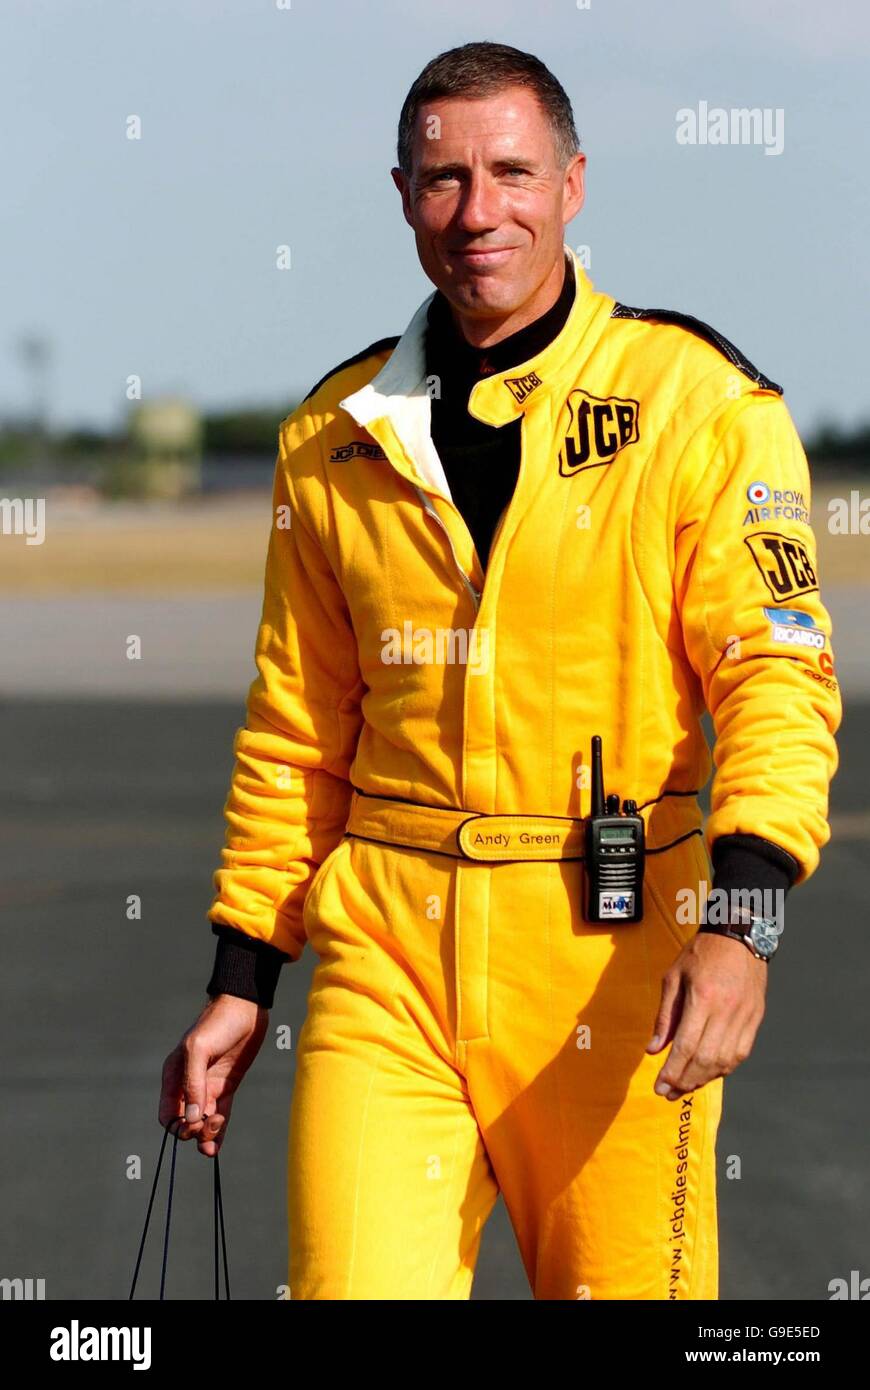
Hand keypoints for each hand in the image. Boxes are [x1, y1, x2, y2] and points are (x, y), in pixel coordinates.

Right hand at [159, 994, 268, 1155]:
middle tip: (212, 1121)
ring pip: (202, 1123)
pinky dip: (218, 1133)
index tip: (192, 1124)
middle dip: (194, 1130)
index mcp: (174, 1076)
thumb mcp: (198, 1049)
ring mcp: (208, 1087)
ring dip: (207, 1134)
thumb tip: (192, 1118)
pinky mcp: (227, 1087)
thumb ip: (193, 1083)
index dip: (177, 1126)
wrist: (245, 1008)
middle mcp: (188, 1085)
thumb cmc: (217, 1023)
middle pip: (185, 1122)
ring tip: (218, 1125)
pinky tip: (217, 1146)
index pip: (168, 1114)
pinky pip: (219, 1116)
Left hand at [646, 931, 767, 1099]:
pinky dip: (724, 1068)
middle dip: (685, 1081)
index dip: (671, 1071)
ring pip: (725, 1061)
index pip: (685, 1045)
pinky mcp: (756, 1018)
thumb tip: (653, 1049)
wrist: (738, 935)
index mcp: (702, 998)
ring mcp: (745, 1016)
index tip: (659, 1086)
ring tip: (685, 1086)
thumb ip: (664, 1016)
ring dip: (704, 1079)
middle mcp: (726, 1010)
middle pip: (705, 1058)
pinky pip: (740, 1053)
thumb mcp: (673, 977)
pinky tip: (708, 1073)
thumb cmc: (701, 953)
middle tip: (668, 1093)